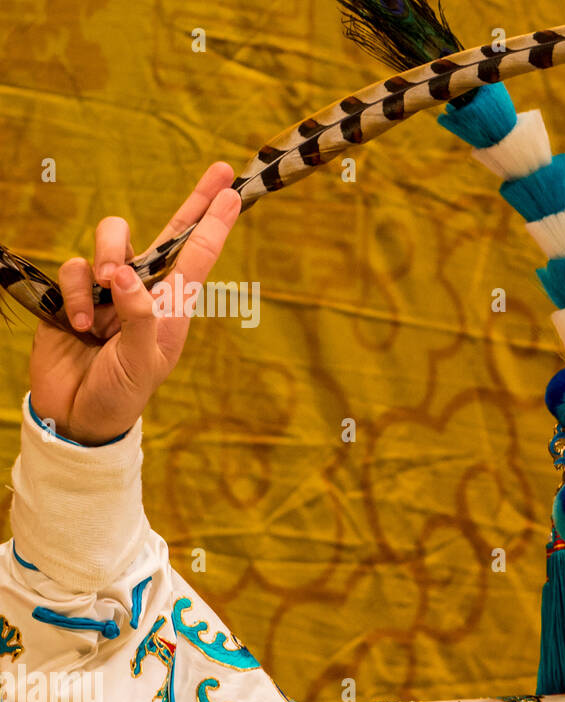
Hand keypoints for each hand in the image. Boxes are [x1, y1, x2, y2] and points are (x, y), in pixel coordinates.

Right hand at [28, 162, 241, 445]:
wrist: (77, 414)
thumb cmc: (122, 392)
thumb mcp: (144, 361)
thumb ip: (139, 317)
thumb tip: (124, 275)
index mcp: (175, 306)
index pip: (199, 255)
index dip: (217, 222)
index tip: (236, 191)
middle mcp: (146, 289)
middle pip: (169, 231)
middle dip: (195, 200)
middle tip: (220, 171)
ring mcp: (109, 288)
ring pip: (112, 240)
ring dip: (109, 258)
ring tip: (106, 294)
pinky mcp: (74, 292)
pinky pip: (74, 268)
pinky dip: (74, 294)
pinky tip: (79, 325)